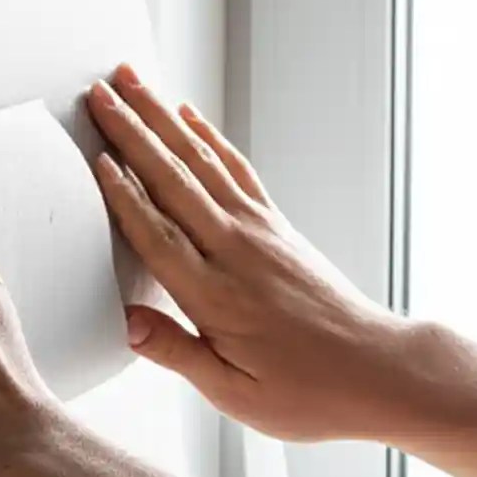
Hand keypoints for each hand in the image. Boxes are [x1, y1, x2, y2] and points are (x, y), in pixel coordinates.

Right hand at [86, 64, 419, 441]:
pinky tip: (189, 115)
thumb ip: (177, 353)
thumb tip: (127, 325)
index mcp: (216, 296)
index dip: (123, 194)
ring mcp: (259, 230)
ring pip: (201, 161)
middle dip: (133, 131)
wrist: (379, 369)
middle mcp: (236, 251)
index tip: (96, 156)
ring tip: (134, 82)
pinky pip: (237, 169)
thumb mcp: (235, 394)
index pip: (157, 233)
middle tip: (100, 94)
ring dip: (163, 118)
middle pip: (173, 180)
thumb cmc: (308, 390)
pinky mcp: (276, 224)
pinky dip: (210, 138)